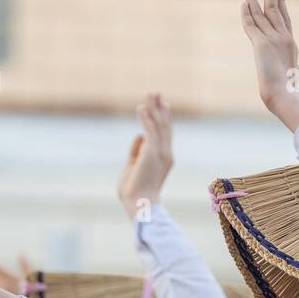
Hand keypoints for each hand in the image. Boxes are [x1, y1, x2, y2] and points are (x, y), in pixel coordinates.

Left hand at [118, 93, 174, 221]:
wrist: (139, 203)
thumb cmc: (134, 190)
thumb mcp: (133, 166)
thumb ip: (136, 150)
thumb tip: (138, 136)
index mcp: (162, 158)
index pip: (164, 135)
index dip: (163, 119)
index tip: (162, 106)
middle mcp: (165, 153)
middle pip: (165, 126)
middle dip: (160, 109)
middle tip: (157, 94)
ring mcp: (160, 152)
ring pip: (159, 125)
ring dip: (154, 108)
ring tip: (151, 94)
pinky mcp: (152, 152)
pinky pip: (150, 130)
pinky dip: (146, 117)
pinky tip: (141, 107)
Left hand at [240, 0, 298, 131]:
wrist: (285, 94)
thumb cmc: (291, 90)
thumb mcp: (295, 76)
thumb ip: (296, 70)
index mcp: (290, 43)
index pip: (284, 16)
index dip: (281, 1)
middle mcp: (282, 37)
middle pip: (275, 8)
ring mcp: (272, 39)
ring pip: (261, 13)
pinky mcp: (261, 44)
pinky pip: (251, 25)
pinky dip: (246, 14)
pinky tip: (243, 3)